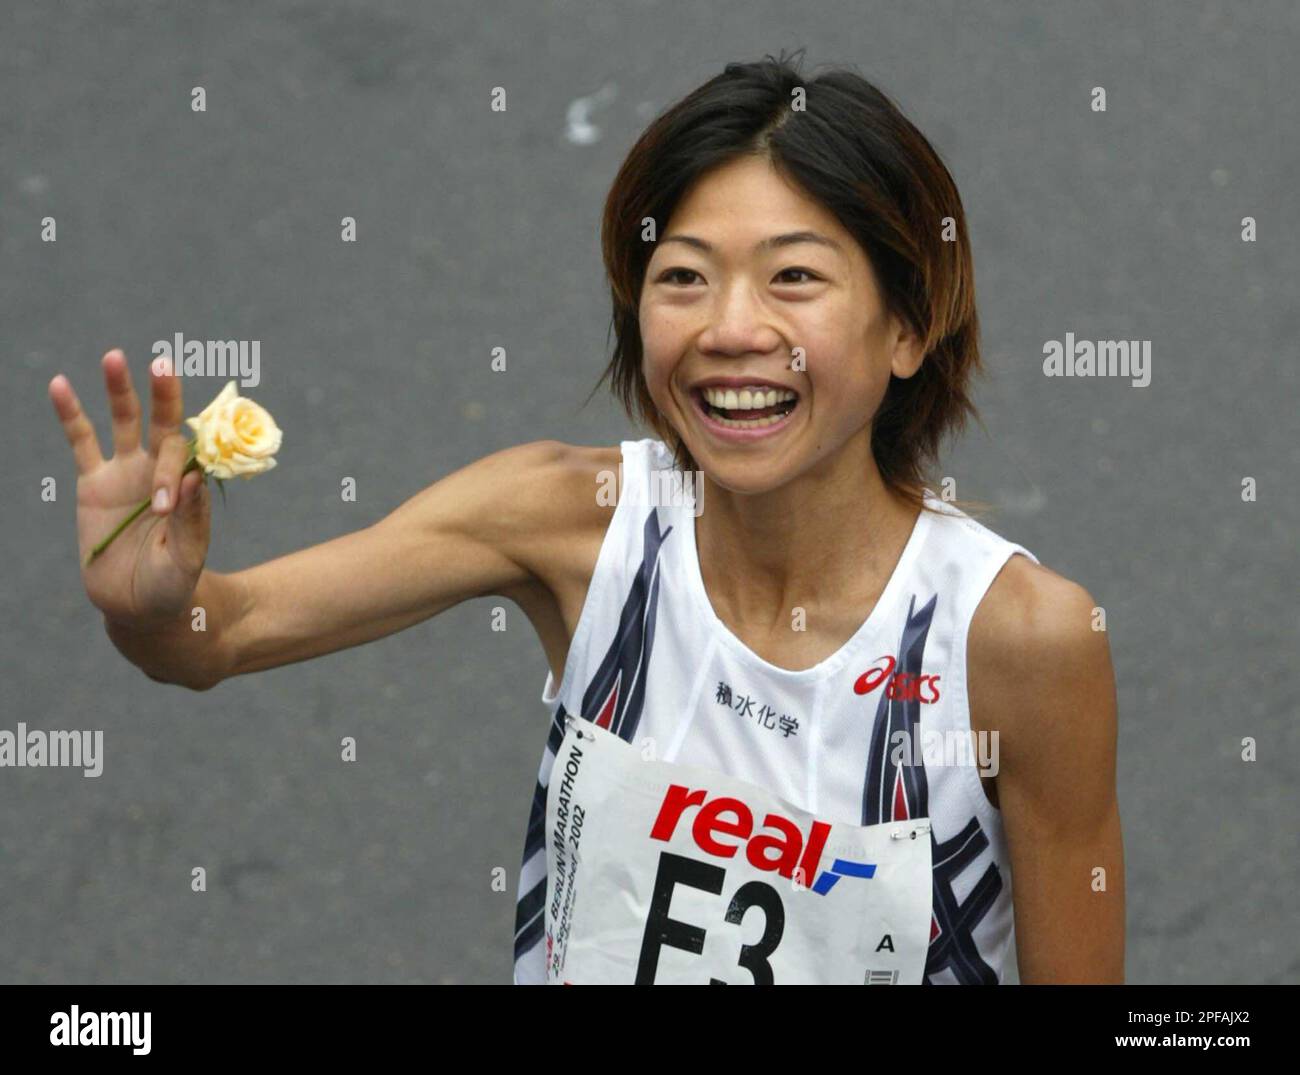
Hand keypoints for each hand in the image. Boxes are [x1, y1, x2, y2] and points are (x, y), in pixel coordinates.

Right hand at [49, 349, 211, 625]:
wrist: (138, 606)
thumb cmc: (172, 584)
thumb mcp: (186, 559)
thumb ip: (192, 521)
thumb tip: (194, 478)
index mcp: (190, 486)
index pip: (186, 461)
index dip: (173, 475)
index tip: (163, 504)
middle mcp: (161, 471)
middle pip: (164, 423)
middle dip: (164, 395)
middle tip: (163, 362)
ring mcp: (126, 472)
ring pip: (124, 422)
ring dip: (120, 390)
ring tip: (114, 357)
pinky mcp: (93, 482)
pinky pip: (80, 442)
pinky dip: (71, 415)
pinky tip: (61, 385)